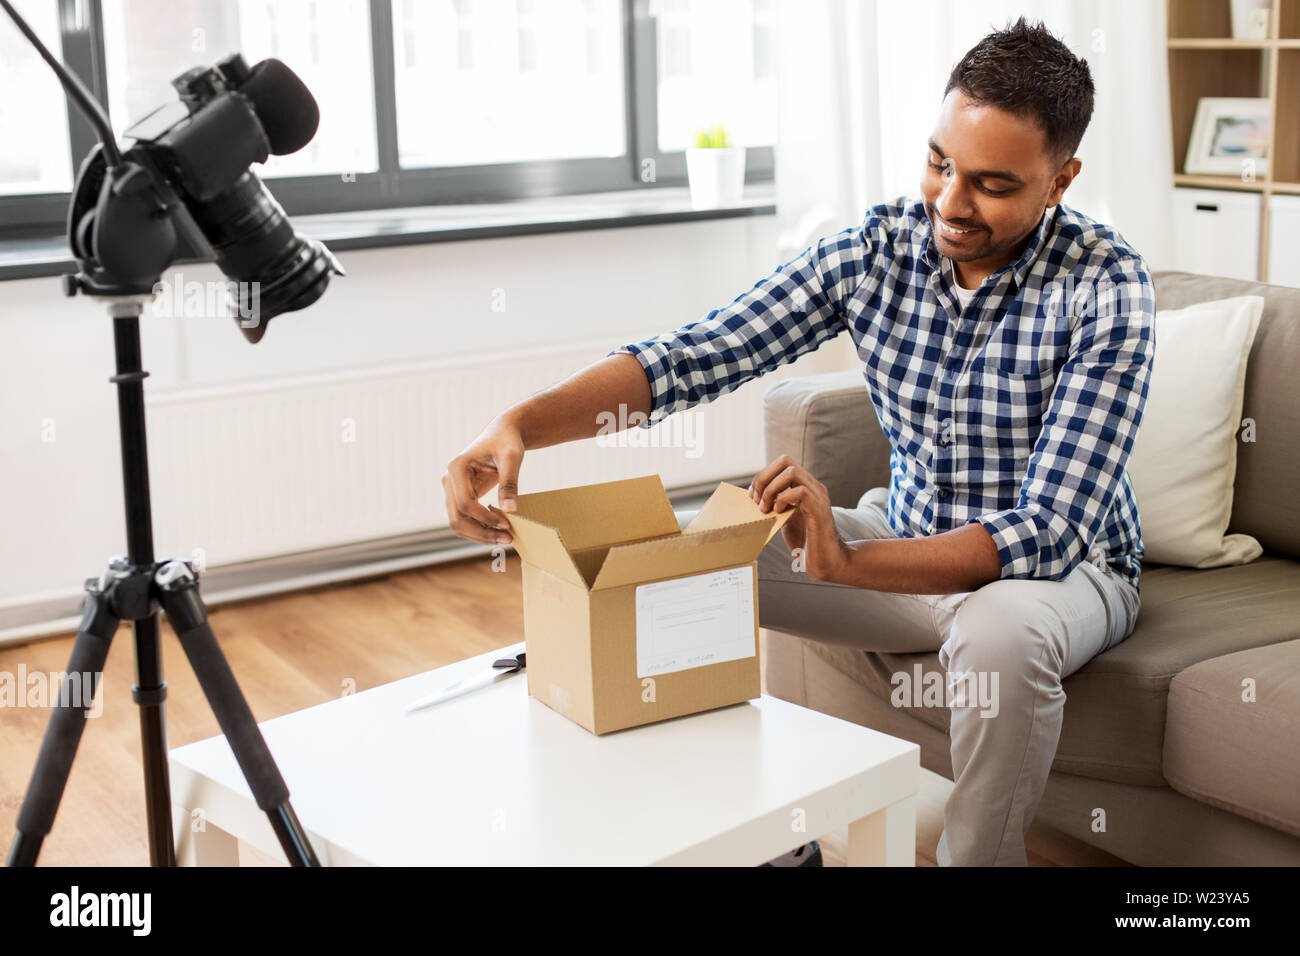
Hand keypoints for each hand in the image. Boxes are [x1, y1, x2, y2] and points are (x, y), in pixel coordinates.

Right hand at [442, 417, 524, 544]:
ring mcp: (452, 490)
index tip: (507, 524)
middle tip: (507, 539)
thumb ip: (509, 483)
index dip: (485, 518)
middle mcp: (449, 480)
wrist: (502, 435)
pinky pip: (465, 520)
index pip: (465, 503)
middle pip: (457, 518)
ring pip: (458, 523)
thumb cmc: (506, 442)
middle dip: (481, 532)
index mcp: (457, 468)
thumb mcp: (512, 458)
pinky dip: (479, 529)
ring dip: (479, 535)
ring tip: (504, 538)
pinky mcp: (459, 497)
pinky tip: (498, 531)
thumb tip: (510, 511)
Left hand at [748, 454, 850, 582]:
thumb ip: (775, 504)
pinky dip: (783, 499)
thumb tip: (754, 496)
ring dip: (771, 488)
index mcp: (805, 486)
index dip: (763, 476)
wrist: (825, 561)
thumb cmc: (805, 542)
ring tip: (766, 508)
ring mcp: (818, 496)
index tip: (752, 496)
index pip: (782, 463)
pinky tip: (778, 513)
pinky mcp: (819, 509)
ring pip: (791, 472)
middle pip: (785, 460)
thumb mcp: (785, 518)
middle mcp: (814, 486)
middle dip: (764, 477)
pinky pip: (799, 491)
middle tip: (756, 500)